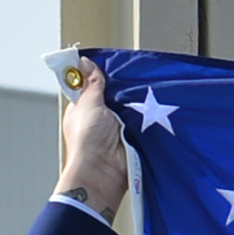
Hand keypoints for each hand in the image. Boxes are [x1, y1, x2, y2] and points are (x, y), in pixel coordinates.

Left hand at [54, 62, 131, 220]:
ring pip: (127, 108)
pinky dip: (145, 116)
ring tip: (144, 89)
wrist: (104, 173)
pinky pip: (140, 122)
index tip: (109, 65)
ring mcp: (116, 129)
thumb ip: (90, 84)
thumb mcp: (88, 105)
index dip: (98, 76)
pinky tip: (152, 107)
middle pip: (111, 97)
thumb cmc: (87, 140)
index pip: (89, 88)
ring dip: (134, 103)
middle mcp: (98, 119)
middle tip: (131, 75)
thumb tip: (83, 62)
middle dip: (120, 89)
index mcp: (81, 110)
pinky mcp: (132, 138)